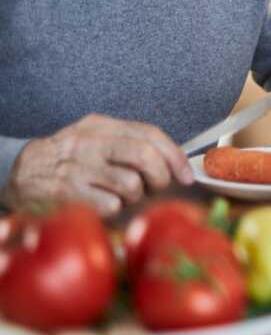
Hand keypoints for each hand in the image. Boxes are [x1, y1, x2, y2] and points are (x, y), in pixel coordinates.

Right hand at [4, 115, 193, 216]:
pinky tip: (102, 203)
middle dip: (159, 176)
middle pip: (143, 156)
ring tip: (120, 194)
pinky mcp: (68, 194)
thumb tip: (175, 163)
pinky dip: (114, 208)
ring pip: (131, 184)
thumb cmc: (70, 159)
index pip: (149, 134)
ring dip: (134, 196)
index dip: (174, 156)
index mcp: (101, 126)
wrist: (20, 172)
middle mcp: (90, 143)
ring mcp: (78, 168)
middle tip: (155, 186)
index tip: (186, 175)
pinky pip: (111, 205)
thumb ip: (131, 143)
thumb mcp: (97, 139)